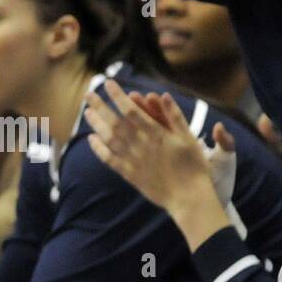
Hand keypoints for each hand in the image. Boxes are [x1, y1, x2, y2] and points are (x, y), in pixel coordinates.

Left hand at [86, 80, 228, 209]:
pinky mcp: (129, 174)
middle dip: (100, 106)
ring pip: (109, 138)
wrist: (189, 198)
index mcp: (156, 134)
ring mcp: (133, 160)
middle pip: (115, 122)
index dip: (118, 96)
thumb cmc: (193, 167)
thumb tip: (163, 94)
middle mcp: (140, 145)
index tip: (108, 83)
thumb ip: (175, 116)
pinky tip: (92, 139)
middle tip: (88, 94)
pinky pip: (109, 159)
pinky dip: (99, 148)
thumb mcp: (189, 138)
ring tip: (87, 112)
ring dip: (96, 124)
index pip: (131, 110)